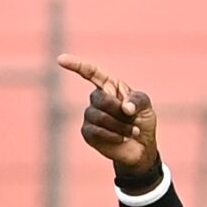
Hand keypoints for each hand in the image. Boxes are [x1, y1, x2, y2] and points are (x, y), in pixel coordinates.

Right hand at [58, 55, 159, 174]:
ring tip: (133, 132)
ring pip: (99, 116)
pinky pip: (96, 131)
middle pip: (100, 99)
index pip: (90, 72)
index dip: (76, 65)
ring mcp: (90, 115)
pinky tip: (121, 138)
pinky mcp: (88, 132)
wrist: (141, 147)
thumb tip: (125, 108)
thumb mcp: (145, 106)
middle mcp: (97, 98)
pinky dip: (112, 135)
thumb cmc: (142, 121)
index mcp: (108, 85)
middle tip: (134, 120)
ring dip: (120, 125)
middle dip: (119, 111)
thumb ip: (137, 101)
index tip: (60, 60)